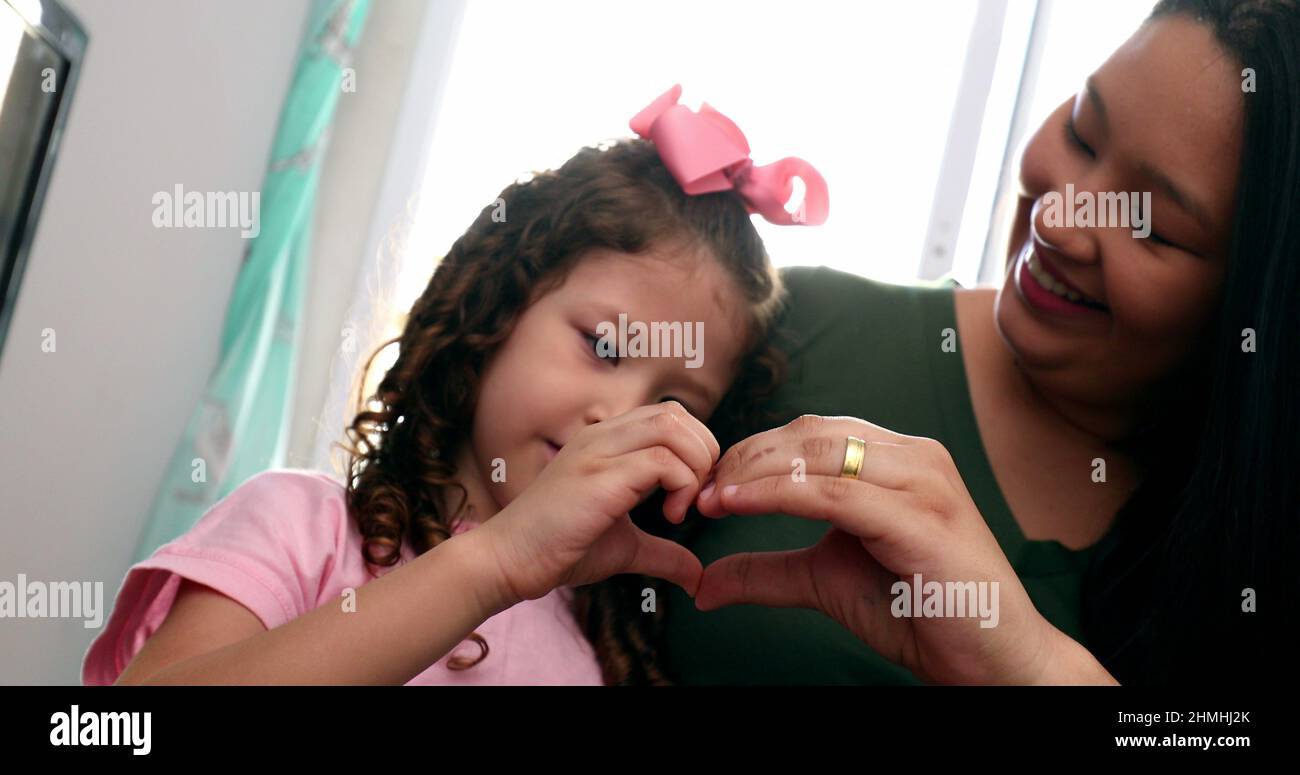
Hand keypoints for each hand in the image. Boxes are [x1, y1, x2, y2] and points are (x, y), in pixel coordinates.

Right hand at [481, 401, 717, 605]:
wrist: (509, 560)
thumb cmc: (559, 549)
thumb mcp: (624, 547)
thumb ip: (663, 552)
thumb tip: (697, 575)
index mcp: (606, 441)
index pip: (669, 416)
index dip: (696, 450)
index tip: (695, 496)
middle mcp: (602, 435)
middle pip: (675, 413)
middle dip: (703, 453)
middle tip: (697, 498)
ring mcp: (598, 451)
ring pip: (673, 428)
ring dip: (695, 466)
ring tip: (683, 507)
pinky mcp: (599, 475)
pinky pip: (662, 461)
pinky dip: (682, 486)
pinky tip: (671, 517)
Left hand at [693, 414, 1065, 684]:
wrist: (991, 660)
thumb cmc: (919, 613)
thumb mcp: (825, 581)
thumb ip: (767, 572)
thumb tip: (703, 585)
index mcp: (898, 458)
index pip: (809, 432)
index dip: (750, 453)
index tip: (705, 485)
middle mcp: (914, 456)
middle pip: (808, 433)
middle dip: (743, 458)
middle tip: (697, 492)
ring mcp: (923, 481)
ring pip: (819, 453)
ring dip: (753, 472)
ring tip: (711, 498)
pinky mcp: (922, 516)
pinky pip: (835, 493)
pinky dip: (778, 494)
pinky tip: (738, 503)